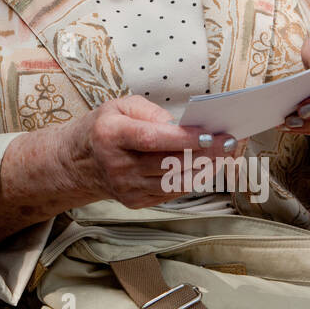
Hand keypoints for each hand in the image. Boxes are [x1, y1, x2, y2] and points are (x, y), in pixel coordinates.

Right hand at [66, 94, 238, 209]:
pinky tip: (208, 167)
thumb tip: (180, 125)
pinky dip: (193, 180)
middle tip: (231, 141)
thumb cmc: (102, 129)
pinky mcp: (135, 202)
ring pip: (175, 182)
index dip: (184, 138)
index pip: (152, 139)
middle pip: (169, 163)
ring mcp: (126, 188)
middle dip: (206, 153)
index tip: (212, 133)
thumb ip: (149, 111)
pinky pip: (172, 192)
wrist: (77, 164)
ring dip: (205, 169)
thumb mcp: (118, 106)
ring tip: (227, 154)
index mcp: (110, 135)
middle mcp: (117, 165)